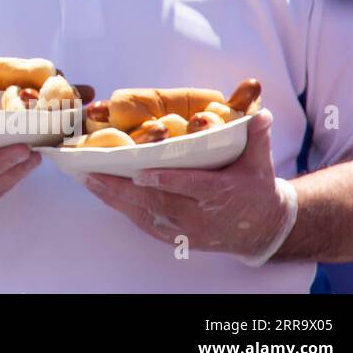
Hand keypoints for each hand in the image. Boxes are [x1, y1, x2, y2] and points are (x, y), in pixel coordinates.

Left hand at [83, 109, 288, 256]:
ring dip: (116, 199)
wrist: (262, 229)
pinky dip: (125, 211)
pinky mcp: (179, 239)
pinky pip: (148, 226)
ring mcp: (188, 231)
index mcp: (220, 192)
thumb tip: (260, 112)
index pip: (190, 186)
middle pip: (158, 202)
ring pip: (147, 215)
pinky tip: (105, 196)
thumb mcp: (260, 163)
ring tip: (90, 182)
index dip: (165, 181)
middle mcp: (201, 215)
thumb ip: (256, 137)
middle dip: (123, 189)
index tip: (139, 172)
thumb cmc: (256, 188)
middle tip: (93, 174)